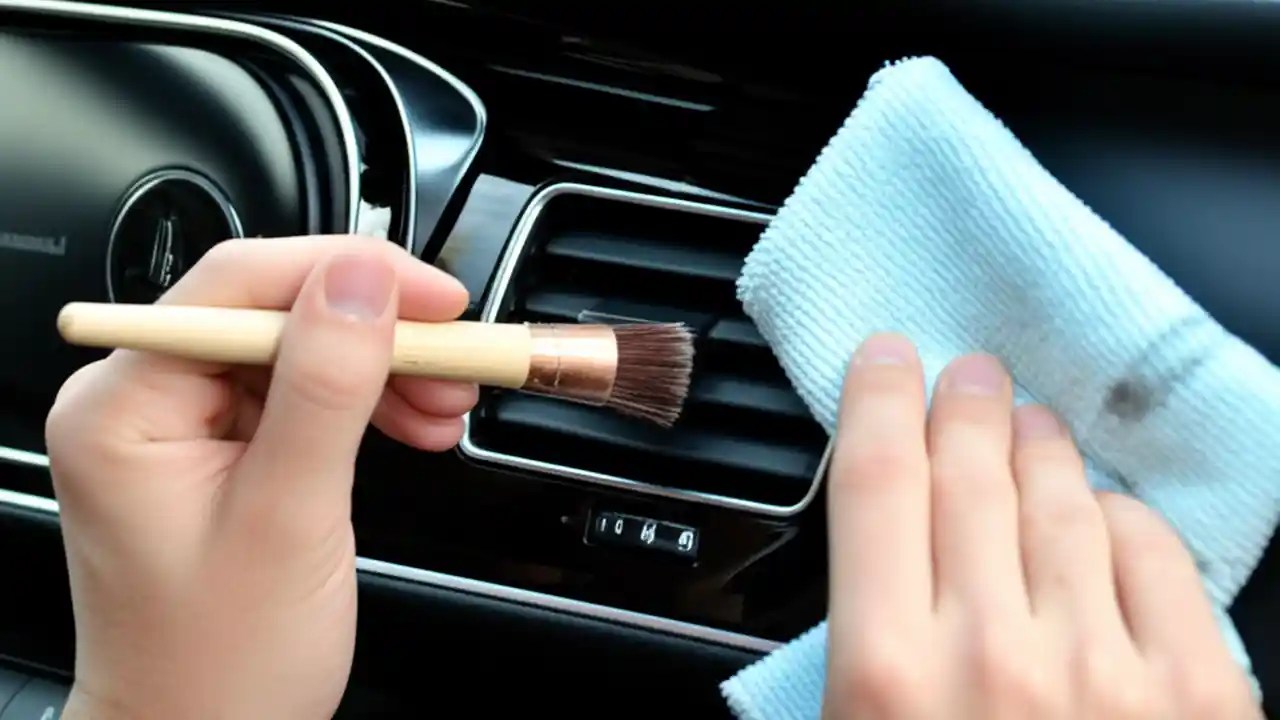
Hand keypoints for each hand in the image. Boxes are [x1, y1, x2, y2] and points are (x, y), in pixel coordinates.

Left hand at [46, 237, 475, 717]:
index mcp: (123, 406)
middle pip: (275, 312)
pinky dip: (365, 403)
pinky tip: (414, 422)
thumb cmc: (221, 664)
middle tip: (456, 358)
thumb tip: (362, 279)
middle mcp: (138, 401)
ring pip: (299, 349)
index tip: (435, 297)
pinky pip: (300, 394)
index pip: (239, 284)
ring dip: (382, 368)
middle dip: (378, 332)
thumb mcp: (288, 518)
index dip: (349, 273)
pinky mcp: (217, 450)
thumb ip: (325, 387)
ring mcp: (178, 426)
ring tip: (445, 404)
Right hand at [821, 334, 1260, 718]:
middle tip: (971, 377)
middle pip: (972, 480)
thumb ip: (864, 648)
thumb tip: (877, 560)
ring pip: (1064, 507)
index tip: (885, 360)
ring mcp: (1103, 673)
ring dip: (1041, 449)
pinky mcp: (1197, 697)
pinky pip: (1154, 560)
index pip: (876, 484)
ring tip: (1033, 424)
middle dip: (968, 410)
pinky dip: (1123, 519)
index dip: (878, 402)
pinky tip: (1105, 509)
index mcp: (888, 673)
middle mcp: (993, 657)